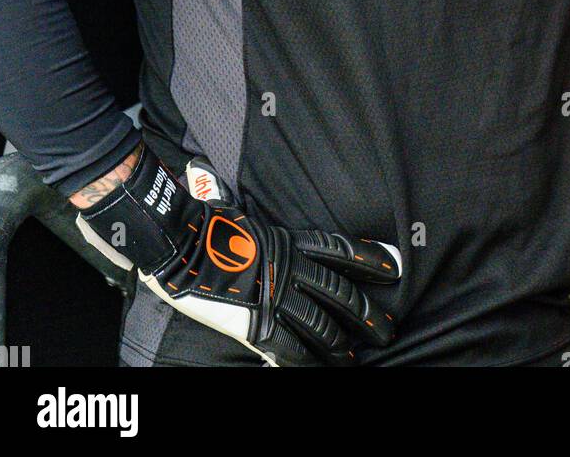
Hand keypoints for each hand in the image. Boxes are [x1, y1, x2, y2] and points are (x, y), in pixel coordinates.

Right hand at [76, 142, 400, 365]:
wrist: (175, 241)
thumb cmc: (201, 223)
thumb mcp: (237, 213)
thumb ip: (253, 219)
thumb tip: (239, 200)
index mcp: (286, 240)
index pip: (336, 248)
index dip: (367, 258)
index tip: (393, 268)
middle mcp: (287, 268)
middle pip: (338, 292)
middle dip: (365, 313)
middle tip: (387, 329)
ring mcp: (273, 296)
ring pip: (319, 324)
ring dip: (339, 342)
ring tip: (353, 356)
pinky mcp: (255, 323)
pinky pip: (288, 348)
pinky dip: (305, 362)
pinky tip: (318, 369)